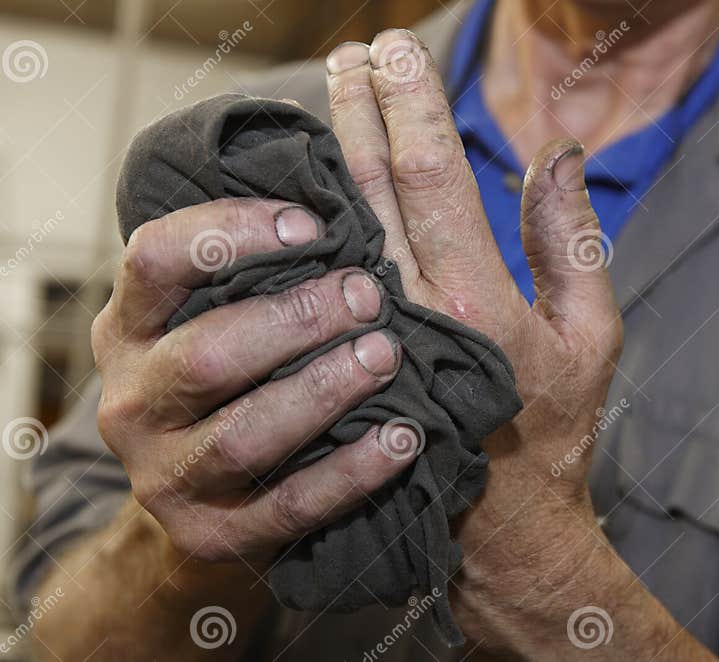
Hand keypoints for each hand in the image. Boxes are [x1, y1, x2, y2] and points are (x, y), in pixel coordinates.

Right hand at [92, 198, 415, 567]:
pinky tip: (403, 439)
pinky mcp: (211, 534)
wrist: (208, 496)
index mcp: (128, 327)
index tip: (313, 226)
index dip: (231, 232)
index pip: (154, 259)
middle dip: (295, 320)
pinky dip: (352, 471)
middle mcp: (131, 401)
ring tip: (386, 356)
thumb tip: (329, 191)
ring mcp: (163, 476)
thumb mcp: (217, 315)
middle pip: (206, 354)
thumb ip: (251, 269)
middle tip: (367, 296)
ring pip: (243, 434)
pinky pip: (288, 506)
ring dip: (322, 390)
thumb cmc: (235, 376)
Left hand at [325, 29, 622, 653]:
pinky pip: (308, 291)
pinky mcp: (342, 372)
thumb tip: (557, 153)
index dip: (409, 104)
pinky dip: (297, 234)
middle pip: (365, 192)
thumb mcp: (592, 336)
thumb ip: (573, 240)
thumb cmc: (556, 433)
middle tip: (345, 54)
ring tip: (316, 100)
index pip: (432, 177)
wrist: (501, 535)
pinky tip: (289, 195)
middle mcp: (413, 317)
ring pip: (327, 234)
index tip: (393, 48)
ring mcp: (368, 347)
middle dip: (353, 112)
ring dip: (318, 161)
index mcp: (479, 302)